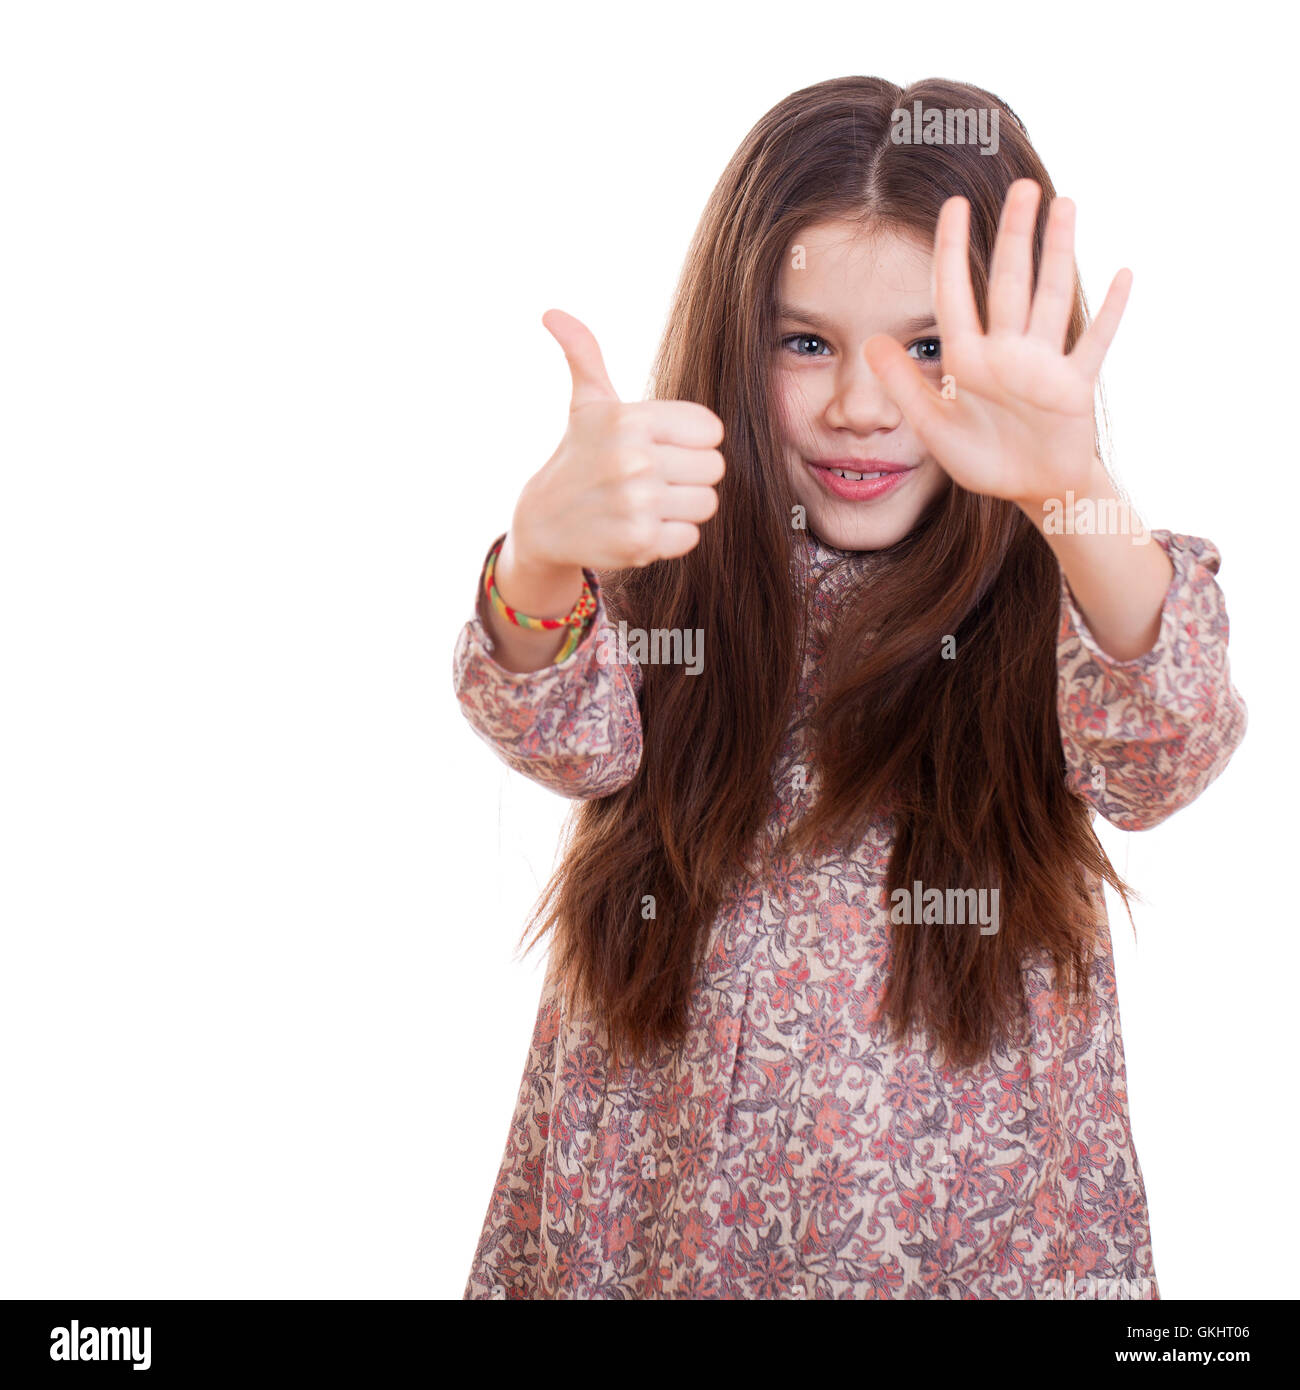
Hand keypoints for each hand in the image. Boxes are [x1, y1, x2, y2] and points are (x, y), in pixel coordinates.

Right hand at [508, 309, 725, 571]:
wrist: (542, 522)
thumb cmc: (578, 456)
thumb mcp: (585, 403)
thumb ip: (584, 354)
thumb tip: (552, 312)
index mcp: (630, 419)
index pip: (711, 430)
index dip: (692, 440)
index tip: (662, 447)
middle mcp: (633, 460)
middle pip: (714, 468)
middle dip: (689, 475)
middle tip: (654, 478)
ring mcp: (637, 504)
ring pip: (707, 503)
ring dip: (682, 507)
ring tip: (649, 503)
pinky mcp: (639, 543)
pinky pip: (690, 537)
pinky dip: (670, 537)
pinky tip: (641, 527)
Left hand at [861, 180, 1131, 513]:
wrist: (1032, 490)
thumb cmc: (984, 460)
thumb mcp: (935, 428)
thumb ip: (906, 386)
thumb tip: (871, 342)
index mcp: (969, 360)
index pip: (956, 295)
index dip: (954, 251)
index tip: (954, 206)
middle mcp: (1007, 352)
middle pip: (1011, 282)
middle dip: (1016, 235)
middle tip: (1023, 187)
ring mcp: (1044, 364)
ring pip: (1051, 297)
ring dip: (1059, 252)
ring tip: (1064, 204)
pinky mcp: (1074, 385)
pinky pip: (1094, 342)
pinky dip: (1110, 312)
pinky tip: (1123, 273)